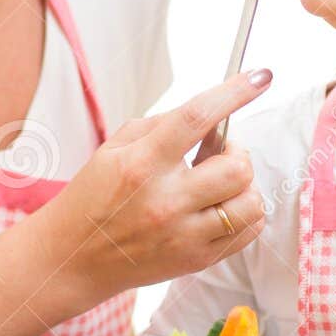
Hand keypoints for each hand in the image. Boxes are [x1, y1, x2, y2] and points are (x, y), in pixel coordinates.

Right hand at [48, 69, 272, 302]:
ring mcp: (184, 235)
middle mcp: (166, 200)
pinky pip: (248, 232)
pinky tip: (222, 207)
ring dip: (244, 186)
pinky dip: (245, 213)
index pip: (198, 118)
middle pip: (237, 167)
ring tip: (220, 184)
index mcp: (143, 163)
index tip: (261, 76)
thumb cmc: (92, 197)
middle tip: (218, 154)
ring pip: (250, 203)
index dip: (235, 92)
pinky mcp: (196, 259)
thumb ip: (161, 125)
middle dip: (237, 153)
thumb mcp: (113, 148)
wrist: (74, 259)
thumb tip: (210, 114)